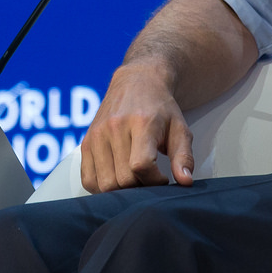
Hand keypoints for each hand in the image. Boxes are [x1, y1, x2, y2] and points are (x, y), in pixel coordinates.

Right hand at [78, 60, 194, 191]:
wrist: (136, 82)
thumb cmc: (161, 108)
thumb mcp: (179, 129)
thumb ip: (183, 156)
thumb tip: (185, 182)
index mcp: (141, 123)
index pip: (141, 165)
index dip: (154, 181)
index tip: (163, 178)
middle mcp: (114, 127)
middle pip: (123, 179)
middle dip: (140, 187)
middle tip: (150, 178)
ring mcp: (96, 135)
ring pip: (105, 184)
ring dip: (121, 190)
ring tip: (134, 178)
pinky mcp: (85, 143)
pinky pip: (88, 180)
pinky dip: (101, 188)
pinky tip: (116, 178)